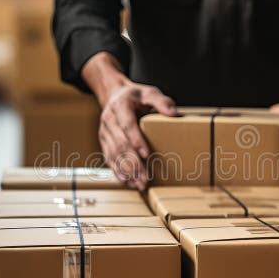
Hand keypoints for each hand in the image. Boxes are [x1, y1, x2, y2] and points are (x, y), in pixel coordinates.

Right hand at [82, 52, 176, 189]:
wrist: (114, 95)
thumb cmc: (136, 96)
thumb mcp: (150, 92)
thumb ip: (162, 102)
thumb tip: (174, 114)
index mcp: (120, 107)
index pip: (127, 126)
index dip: (136, 140)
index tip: (147, 154)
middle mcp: (108, 120)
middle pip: (120, 144)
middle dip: (133, 163)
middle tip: (146, 178)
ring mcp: (104, 132)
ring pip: (114, 154)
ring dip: (126, 171)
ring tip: (139, 184)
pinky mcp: (104, 141)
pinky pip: (109, 158)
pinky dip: (118, 171)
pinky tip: (128, 181)